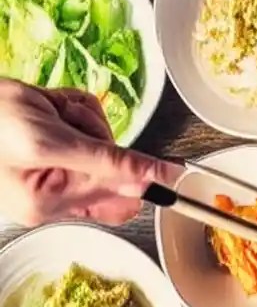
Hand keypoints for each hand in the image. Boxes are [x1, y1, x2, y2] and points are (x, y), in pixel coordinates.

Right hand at [0, 78, 179, 225]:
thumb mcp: (48, 140)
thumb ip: (108, 163)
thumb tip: (160, 178)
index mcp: (50, 203)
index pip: (122, 200)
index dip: (137, 173)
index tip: (150, 159)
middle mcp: (52, 194)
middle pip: (114, 168)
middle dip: (97, 135)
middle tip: (64, 121)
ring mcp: (51, 168)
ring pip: (100, 139)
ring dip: (82, 116)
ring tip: (46, 109)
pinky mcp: (50, 144)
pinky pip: (83, 124)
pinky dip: (71, 108)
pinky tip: (45, 104)